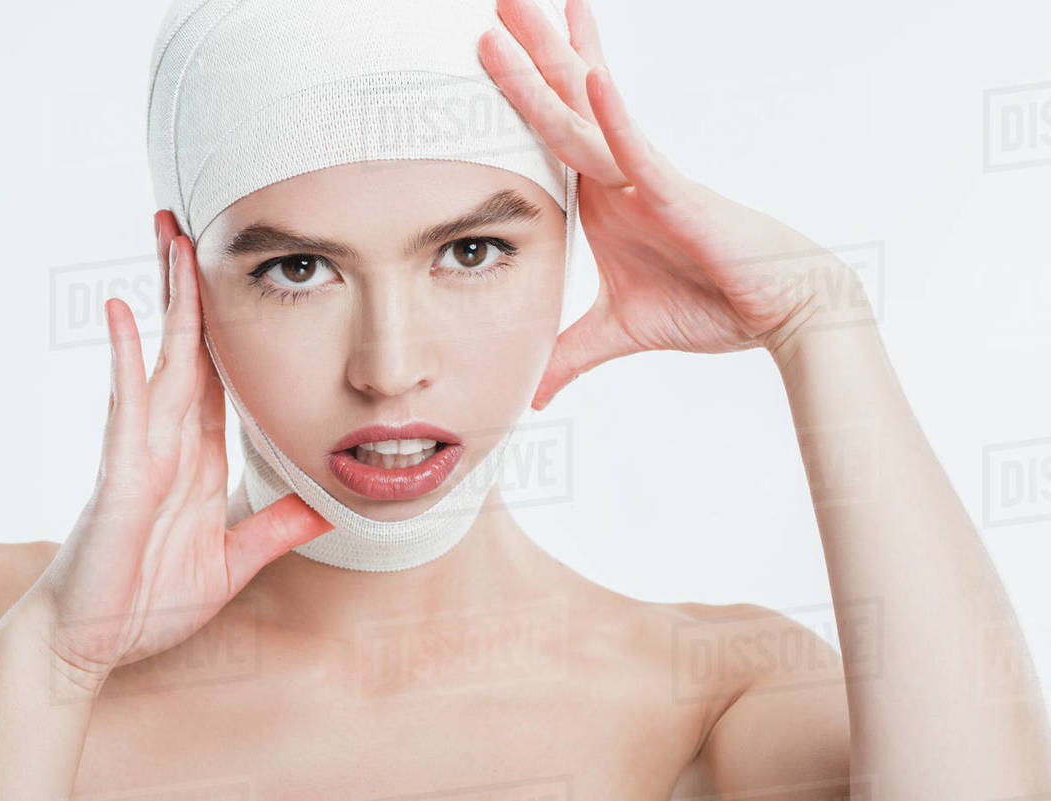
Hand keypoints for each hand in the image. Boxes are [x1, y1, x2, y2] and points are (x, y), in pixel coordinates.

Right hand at [28, 212, 332, 693]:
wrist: (86, 646)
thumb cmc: (147, 602)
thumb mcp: (233, 561)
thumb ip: (278, 528)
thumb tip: (332, 507)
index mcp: (199, 455)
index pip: (222, 374)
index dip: (232, 324)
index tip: (241, 274)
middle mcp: (170, 440)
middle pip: (190, 347)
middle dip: (196, 286)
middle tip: (199, 222)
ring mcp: (140, 449)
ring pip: (160, 358)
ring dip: (168, 298)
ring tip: (171, 237)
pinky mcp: (117, 472)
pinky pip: (123, 406)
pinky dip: (124, 359)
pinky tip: (120, 312)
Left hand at [479, 0, 863, 407]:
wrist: (779, 310)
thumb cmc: (710, 304)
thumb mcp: (617, 331)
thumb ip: (569, 353)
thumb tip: (533, 392)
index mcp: (604, 194)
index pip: (552, 132)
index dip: (523, 89)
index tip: (492, 48)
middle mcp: (620, 175)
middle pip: (564, 103)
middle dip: (531, 49)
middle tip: (499, 0)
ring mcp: (647, 180)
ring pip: (588, 114)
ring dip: (555, 61)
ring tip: (525, 7)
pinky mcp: (679, 198)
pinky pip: (640, 155)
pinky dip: (616, 121)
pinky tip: (594, 81)